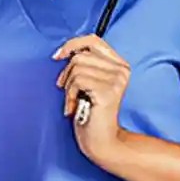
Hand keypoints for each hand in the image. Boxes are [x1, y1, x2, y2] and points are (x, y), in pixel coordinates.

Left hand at [53, 35, 130, 164]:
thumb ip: (83, 64)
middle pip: (80, 55)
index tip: (57, 56)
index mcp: (118, 64)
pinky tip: (75, 106)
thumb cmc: (90, 112)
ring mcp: (117, 80)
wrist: (101, 140)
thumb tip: (63, 51)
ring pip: (77, 68)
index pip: (93, 40)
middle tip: (67, 91)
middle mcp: (121, 70)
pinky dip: (70, 95)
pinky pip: (78, 81)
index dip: (72, 44)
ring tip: (74, 101)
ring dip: (68, 87)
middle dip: (67, 73)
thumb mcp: (88, 82)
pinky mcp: (109, 91)